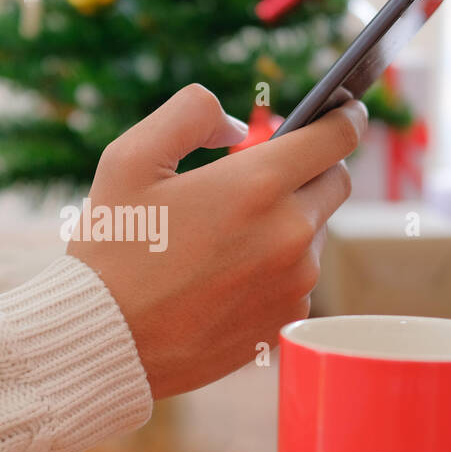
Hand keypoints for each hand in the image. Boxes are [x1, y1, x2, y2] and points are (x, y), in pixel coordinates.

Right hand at [67, 84, 364, 397]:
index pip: (338, 136)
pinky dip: (274, 266)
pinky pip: (298, 277)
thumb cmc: (114, 247)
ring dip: (287, 220)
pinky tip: (225, 275)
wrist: (107, 340)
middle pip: (335, 181)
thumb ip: (190, 114)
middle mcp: (291, 234)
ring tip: (225, 235)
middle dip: (309, 167)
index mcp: (258, 185)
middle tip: (263, 172)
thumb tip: (238, 126)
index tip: (342, 110)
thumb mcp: (131, 157)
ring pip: (315, 232)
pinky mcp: (286, 319)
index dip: (343, 116)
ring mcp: (295, 283)